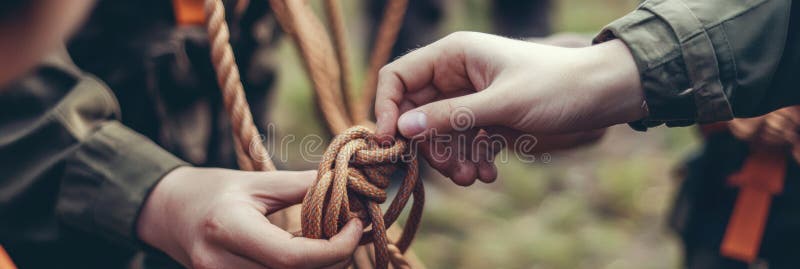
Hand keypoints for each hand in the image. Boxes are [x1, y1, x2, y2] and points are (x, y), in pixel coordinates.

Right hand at [136, 167, 362, 268]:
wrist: (168, 212)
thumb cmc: (213, 190)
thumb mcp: (257, 181)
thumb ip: (301, 186)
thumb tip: (349, 186)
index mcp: (228, 229)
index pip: (292, 258)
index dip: (334, 249)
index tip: (357, 225)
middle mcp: (221, 265)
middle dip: (334, 260)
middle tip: (351, 232)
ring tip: (333, 243)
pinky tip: (311, 256)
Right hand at [375, 32, 638, 183]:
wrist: (603, 94)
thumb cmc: (556, 87)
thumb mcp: (502, 104)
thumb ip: (451, 116)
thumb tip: (402, 128)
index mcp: (453, 55)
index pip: (399, 77)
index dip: (386, 108)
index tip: (390, 142)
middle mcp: (456, 74)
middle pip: (417, 112)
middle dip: (429, 145)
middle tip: (449, 170)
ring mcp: (471, 96)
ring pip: (440, 132)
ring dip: (451, 158)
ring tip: (471, 177)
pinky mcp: (486, 116)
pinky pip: (463, 141)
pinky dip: (470, 158)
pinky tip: (487, 173)